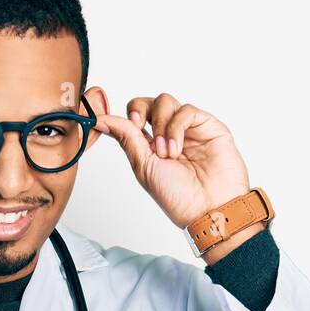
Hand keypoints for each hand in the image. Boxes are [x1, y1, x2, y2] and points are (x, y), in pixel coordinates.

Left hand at [93, 93, 252, 229]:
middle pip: (149, 102)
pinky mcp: (208, 126)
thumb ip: (125, 137)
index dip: (128, 113)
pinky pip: (186, 110)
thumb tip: (100, 119)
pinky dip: (176, 126)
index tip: (126, 124)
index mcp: (152, 145)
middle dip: (141, 112)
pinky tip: (177, 148)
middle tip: (142, 130)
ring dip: (160, 125)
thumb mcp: (143, 166)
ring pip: (166, 101)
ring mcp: (189, 129)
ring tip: (167, 152)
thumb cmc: (178, 197)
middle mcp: (170, 134)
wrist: (208, 209)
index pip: (135, 114)